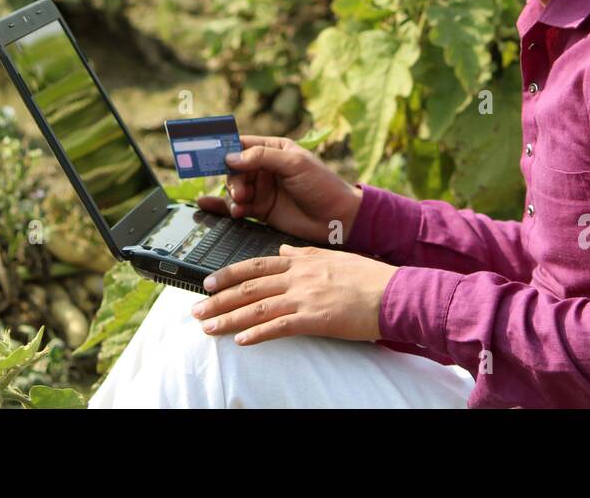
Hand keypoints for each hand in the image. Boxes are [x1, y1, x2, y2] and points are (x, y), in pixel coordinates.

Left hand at [191, 245, 397, 343]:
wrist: (393, 292)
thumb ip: (304, 253)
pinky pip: (279, 327)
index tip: (208, 282)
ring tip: (208, 328)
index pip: (256, 265)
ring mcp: (305, 296)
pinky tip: (241, 341)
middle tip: (196, 309)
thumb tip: (283, 249)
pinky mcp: (315, 318)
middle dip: (218, 299)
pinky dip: (258, 334)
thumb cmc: (368, 277)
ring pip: (257, 307)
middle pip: (249, 287)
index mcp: (302, 260)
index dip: (229, 274)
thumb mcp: (333, 256)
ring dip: (229, 319)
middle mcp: (298, 276)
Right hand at [194, 134, 361, 245]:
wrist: (339, 220)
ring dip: (232, 196)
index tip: (206, 153)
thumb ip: (262, 158)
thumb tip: (231, 157)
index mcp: (275, 149)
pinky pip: (237, 206)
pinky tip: (206, 205)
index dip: (224, 148)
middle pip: (234, 169)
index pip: (242, 144)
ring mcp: (263, 190)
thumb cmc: (323, 186)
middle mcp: (266, 168)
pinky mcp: (262, 211)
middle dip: (232, 179)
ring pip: (234, 188)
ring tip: (241, 207)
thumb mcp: (295, 165)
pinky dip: (223, 206)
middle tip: (241, 192)